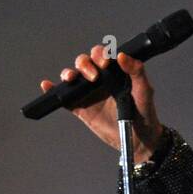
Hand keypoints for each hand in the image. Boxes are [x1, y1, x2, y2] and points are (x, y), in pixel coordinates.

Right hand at [39, 44, 165, 159]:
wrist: (139, 139)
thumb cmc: (145, 112)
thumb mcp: (144, 90)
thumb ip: (136, 71)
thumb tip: (122, 56)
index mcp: (115, 72)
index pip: (102, 55)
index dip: (100, 54)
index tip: (105, 63)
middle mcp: (100, 79)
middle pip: (84, 62)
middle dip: (84, 64)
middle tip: (94, 77)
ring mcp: (89, 93)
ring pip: (73, 77)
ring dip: (68, 73)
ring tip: (71, 78)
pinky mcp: (81, 108)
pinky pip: (65, 97)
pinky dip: (54, 90)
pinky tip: (47, 85)